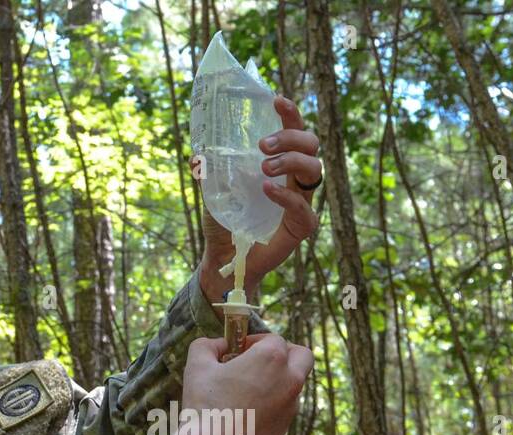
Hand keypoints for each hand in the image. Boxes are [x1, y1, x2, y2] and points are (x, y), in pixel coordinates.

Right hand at [143, 334, 312, 434]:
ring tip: (245, 389)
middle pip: (302, 356)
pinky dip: (271, 404)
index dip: (255, 341)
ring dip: (276, 380)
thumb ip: (208, 345)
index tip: (238, 349)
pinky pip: (283, 408)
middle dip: (284, 353)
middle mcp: (289, 380)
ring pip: (293, 384)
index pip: (274, 338)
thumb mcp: (197, 365)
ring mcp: (290, 407)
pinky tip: (244, 413)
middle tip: (259, 360)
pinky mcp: (285, 428)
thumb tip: (218, 345)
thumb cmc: (205, 406)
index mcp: (272, 358)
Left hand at [194, 96, 321, 301]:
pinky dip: (286, 196)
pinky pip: (304, 208)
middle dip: (290, 137)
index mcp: (280, 164)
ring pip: (314, 169)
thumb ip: (212, 167)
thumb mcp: (213, 187)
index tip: (277, 100)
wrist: (223, 257)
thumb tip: (198, 149)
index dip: (290, 114)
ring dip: (290, 161)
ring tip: (264, 167)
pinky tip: (267, 189)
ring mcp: (301, 202)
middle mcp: (295, 179)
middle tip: (263, 145)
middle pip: (312, 144)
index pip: (294, 131)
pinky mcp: (301, 227)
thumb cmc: (224, 220)